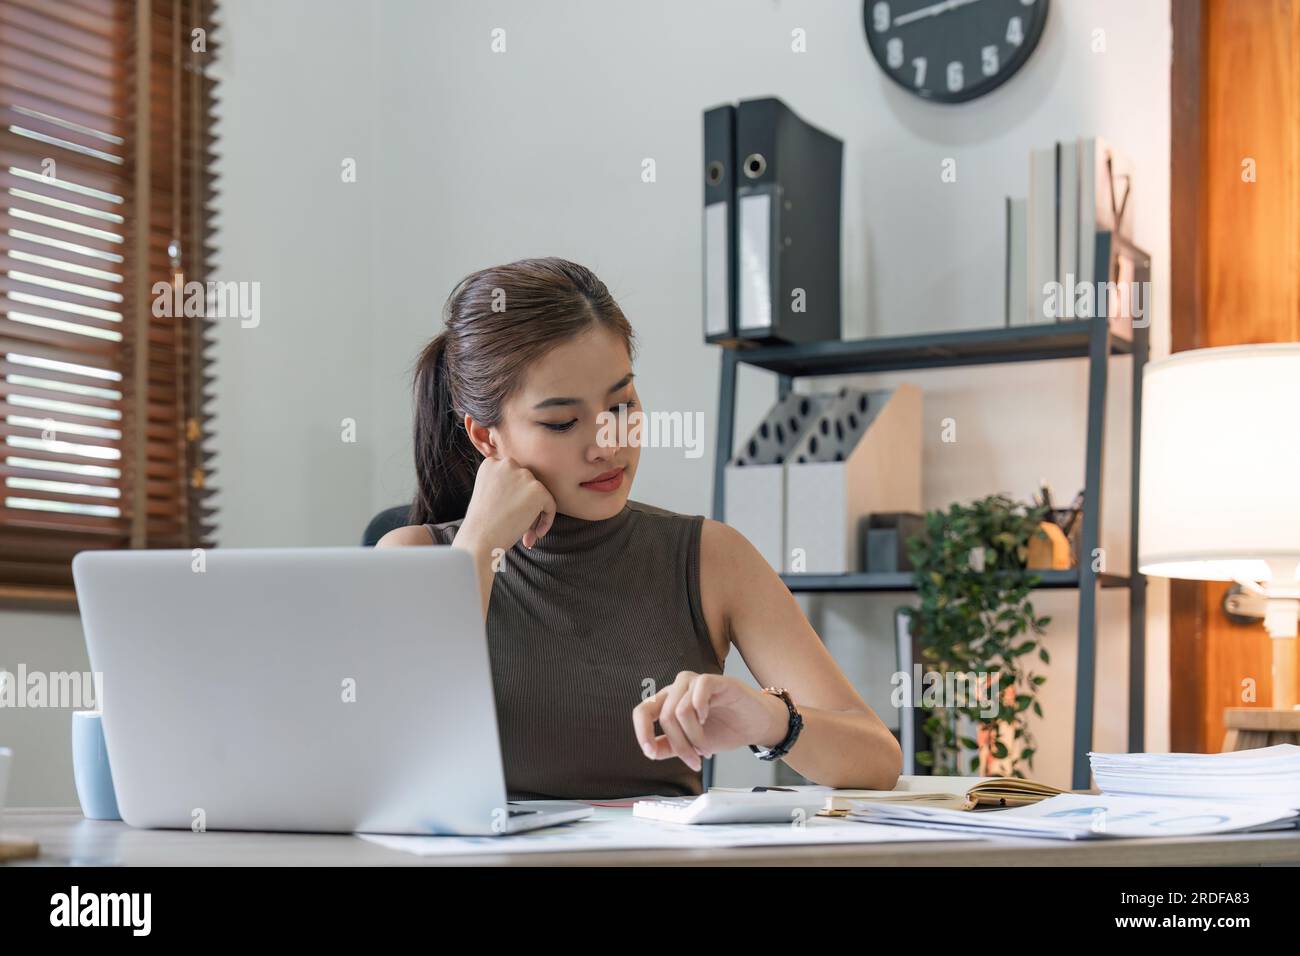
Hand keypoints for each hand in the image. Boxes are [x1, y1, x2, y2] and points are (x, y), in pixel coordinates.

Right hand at [458, 455, 556, 552]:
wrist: (479, 537)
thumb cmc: (480, 523)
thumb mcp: (486, 494)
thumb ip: (505, 487)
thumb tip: (525, 494)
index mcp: (492, 463)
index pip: (512, 476)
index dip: (514, 495)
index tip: (510, 511)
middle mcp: (507, 464)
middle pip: (526, 483)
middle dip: (525, 504)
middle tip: (518, 524)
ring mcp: (523, 475)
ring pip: (538, 493)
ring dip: (535, 513)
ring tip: (526, 532)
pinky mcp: (537, 489)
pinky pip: (550, 504)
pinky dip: (546, 520)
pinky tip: (535, 534)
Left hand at [631, 672, 787, 771]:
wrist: (756, 726)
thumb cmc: (725, 729)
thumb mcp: (691, 744)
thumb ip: (669, 746)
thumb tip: (651, 752)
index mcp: (669, 701)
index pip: (643, 711)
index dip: (642, 733)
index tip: (650, 754)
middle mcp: (679, 688)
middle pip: (665, 717)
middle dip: (680, 745)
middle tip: (694, 760)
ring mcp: (696, 682)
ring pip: (680, 710)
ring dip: (694, 736)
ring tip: (707, 749)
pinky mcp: (716, 680)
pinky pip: (699, 688)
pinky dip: (701, 708)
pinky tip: (707, 719)